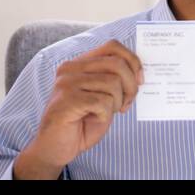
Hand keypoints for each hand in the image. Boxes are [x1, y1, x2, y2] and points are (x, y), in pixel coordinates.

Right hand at [15, 40, 142, 178]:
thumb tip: (139, 73)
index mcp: (80, 63)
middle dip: (130, 86)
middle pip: (117, 64)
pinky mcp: (67, 100)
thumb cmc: (82, 122)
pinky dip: (105, 115)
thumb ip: (115, 79)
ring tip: (104, 113)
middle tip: (125, 104)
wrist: (56, 147)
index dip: (132, 61)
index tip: (139, 80)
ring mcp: (66, 83)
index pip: (113, 47)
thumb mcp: (103, 95)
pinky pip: (103, 102)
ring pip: (112, 83)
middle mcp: (70, 69)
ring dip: (116, 103)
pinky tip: (93, 119)